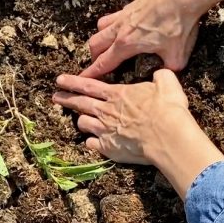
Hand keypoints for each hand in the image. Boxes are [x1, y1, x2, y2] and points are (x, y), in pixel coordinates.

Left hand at [54, 70, 223, 198]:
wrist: (167, 136)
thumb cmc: (168, 108)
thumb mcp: (167, 83)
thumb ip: (160, 76)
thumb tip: (160, 73)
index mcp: (117, 94)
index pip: (89, 85)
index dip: (72, 82)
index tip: (60, 80)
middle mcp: (106, 111)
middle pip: (80, 104)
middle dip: (65, 99)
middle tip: (55, 97)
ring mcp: (105, 131)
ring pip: (84, 124)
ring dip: (82, 121)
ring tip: (83, 121)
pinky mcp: (109, 149)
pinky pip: (92, 145)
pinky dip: (92, 143)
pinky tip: (94, 143)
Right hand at [81, 0, 223, 77]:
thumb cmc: (178, 24)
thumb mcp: (178, 56)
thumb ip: (170, 69)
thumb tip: (170, 74)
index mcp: (126, 44)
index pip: (103, 63)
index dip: (92, 73)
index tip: (83, 79)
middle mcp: (120, 29)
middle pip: (95, 44)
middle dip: (93, 57)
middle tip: (97, 64)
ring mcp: (125, 14)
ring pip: (101, 27)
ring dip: (100, 38)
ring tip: (107, 45)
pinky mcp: (133, 4)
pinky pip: (115, 15)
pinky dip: (113, 24)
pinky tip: (125, 26)